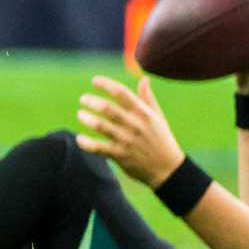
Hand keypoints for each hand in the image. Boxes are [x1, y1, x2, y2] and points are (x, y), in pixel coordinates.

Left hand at [76, 74, 185, 188]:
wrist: (168, 170)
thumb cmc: (162, 140)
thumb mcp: (158, 117)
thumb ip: (148, 98)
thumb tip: (144, 78)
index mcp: (143, 113)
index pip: (121, 92)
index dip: (105, 84)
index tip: (94, 81)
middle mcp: (134, 125)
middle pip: (107, 108)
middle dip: (91, 101)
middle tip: (83, 99)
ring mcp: (126, 141)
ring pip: (100, 126)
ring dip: (87, 118)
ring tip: (81, 114)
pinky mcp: (120, 156)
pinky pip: (98, 147)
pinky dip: (86, 142)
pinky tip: (80, 138)